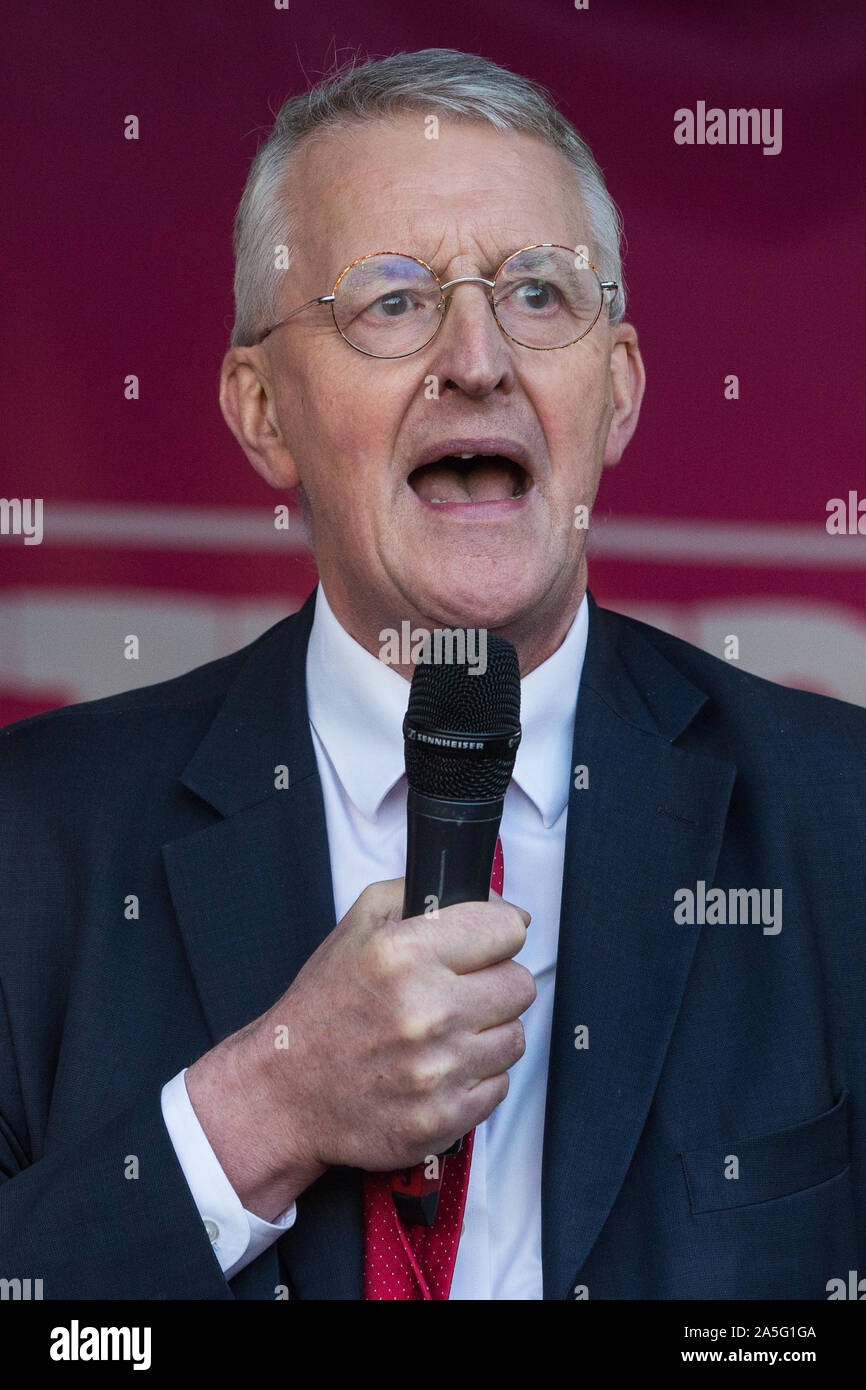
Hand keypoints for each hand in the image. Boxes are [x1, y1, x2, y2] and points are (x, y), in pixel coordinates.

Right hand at [185, 878, 533, 1219]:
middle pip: (520, 985)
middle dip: (495, 982)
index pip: (507, 929)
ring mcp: (437, 1071)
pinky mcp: (444, 1119)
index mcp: (404, 955)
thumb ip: (427, 895)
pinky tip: (439, 1067)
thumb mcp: (360, 924)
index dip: (496, 933)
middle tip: (459, 991)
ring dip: (487, 1032)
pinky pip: (499, 1086)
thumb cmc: (324, 1006)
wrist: (285, 1092)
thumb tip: (504, 908)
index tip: (483, 944)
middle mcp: (426, 1012)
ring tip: (445, 1032)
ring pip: (516, 1037)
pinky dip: (475, 1077)